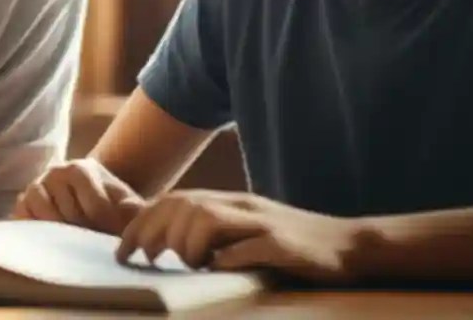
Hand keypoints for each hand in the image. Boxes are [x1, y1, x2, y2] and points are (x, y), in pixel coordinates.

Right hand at [12, 158, 143, 234]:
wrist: (87, 197)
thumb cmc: (110, 203)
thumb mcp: (126, 203)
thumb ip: (133, 208)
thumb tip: (129, 211)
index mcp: (80, 168)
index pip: (94, 206)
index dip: (107, 226)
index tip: (113, 236)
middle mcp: (54, 173)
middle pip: (70, 215)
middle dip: (86, 232)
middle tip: (95, 241)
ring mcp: (35, 187)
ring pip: (46, 218)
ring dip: (61, 233)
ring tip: (75, 240)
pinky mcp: (22, 204)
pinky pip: (25, 222)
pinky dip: (37, 233)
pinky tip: (53, 240)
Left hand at [116, 190, 362, 282]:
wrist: (349, 245)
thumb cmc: (293, 245)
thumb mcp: (247, 232)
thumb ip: (213, 233)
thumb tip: (167, 244)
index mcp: (231, 202)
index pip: (174, 200)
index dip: (142, 223)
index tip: (123, 250)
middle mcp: (242, 206)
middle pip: (184, 205)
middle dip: (152, 231)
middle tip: (141, 258)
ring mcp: (263, 223)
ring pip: (207, 219)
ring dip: (187, 245)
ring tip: (190, 265)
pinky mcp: (282, 245)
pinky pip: (245, 249)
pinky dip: (225, 261)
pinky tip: (219, 272)